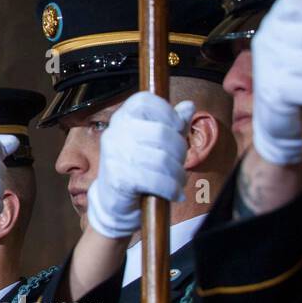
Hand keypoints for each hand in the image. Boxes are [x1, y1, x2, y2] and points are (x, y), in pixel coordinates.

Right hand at [86, 93, 194, 239]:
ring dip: (177, 174)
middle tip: (180, 164)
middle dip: (180, 151)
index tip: (178, 129)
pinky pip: (154, 180)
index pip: (145, 101)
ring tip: (178, 181)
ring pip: (161, 159)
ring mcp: (114, 155)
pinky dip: (170, 189)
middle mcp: (115, 132)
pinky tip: (173, 193)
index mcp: (122, 117)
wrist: (113, 201)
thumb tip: (189, 105)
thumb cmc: (137, 168)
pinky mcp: (117, 178)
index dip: (168, 113)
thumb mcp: (154, 142)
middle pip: (161, 132)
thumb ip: (171, 123)